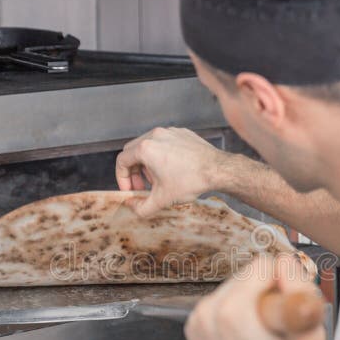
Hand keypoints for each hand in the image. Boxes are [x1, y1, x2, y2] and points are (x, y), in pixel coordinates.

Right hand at [115, 127, 230, 216]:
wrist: (218, 170)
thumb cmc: (189, 182)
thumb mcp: (161, 200)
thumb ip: (141, 208)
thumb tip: (130, 206)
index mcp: (146, 149)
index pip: (121, 161)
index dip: (122, 179)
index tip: (131, 191)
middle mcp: (155, 135)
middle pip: (133, 152)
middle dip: (134, 172)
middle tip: (143, 187)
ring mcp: (169, 132)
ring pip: (148, 146)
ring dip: (147, 165)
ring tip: (158, 180)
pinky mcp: (181, 133)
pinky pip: (164, 143)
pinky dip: (161, 156)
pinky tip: (172, 170)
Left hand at [184, 256, 325, 339]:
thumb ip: (302, 293)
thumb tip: (288, 263)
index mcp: (233, 312)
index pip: (266, 264)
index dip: (286, 282)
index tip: (288, 309)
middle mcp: (208, 312)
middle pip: (248, 273)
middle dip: (268, 291)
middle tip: (276, 325)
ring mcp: (197, 320)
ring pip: (235, 286)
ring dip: (252, 301)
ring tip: (261, 334)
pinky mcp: (194, 327)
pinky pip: (222, 302)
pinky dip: (237, 312)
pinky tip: (245, 338)